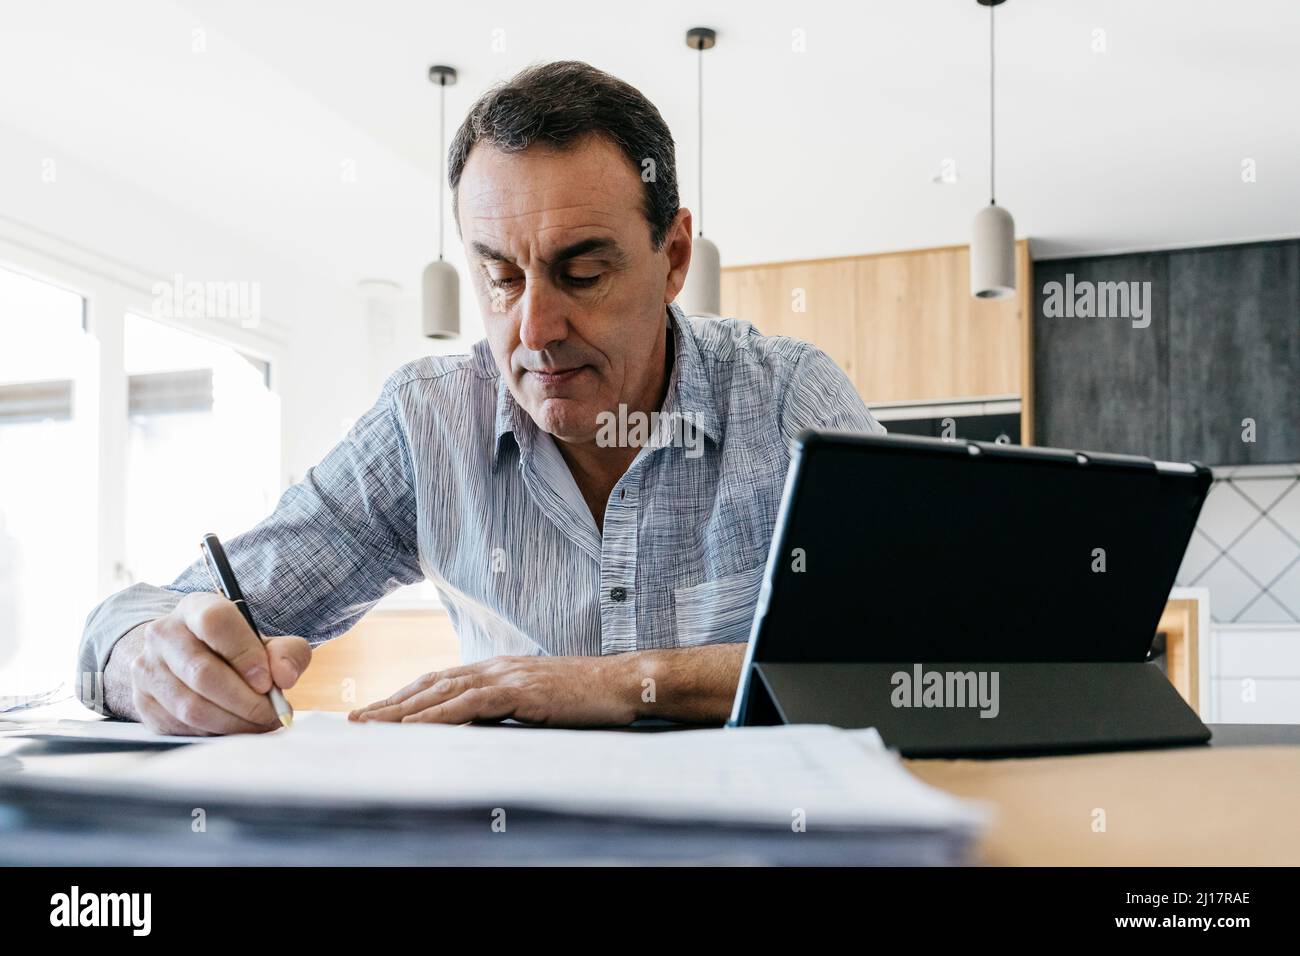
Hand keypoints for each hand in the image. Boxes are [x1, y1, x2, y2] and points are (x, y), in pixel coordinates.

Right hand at [105, 591, 310, 735]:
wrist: (184, 660)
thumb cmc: (233, 650)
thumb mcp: (264, 641)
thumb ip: (287, 652)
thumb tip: (284, 676)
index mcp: (195, 608)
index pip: (215, 622)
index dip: (245, 654)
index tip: (268, 681)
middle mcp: (163, 634)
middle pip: (203, 673)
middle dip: (245, 701)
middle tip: (271, 712)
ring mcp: (147, 669)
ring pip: (192, 706)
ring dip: (233, 723)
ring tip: (258, 723)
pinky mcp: (143, 702)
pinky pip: (181, 727)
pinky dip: (214, 734)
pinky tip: (234, 728)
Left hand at [348, 655, 639, 726]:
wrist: (626, 683)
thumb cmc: (590, 696)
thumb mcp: (542, 701)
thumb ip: (510, 708)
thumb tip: (482, 728)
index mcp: (499, 668)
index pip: (440, 681)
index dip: (405, 696)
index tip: (376, 711)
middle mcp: (496, 666)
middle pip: (430, 684)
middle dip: (390, 704)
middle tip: (354, 721)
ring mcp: (507, 676)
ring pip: (441, 692)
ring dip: (401, 711)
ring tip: (370, 727)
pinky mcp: (519, 691)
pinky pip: (468, 705)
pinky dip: (436, 716)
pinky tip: (414, 728)